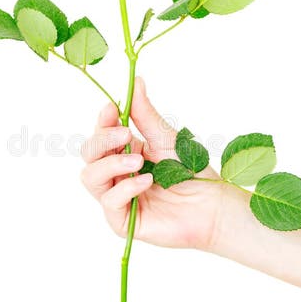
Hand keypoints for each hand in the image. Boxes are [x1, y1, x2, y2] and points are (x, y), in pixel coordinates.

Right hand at [80, 77, 240, 251]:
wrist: (212, 204)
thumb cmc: (192, 172)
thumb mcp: (165, 138)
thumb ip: (145, 114)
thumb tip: (136, 80)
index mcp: (124, 152)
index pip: (100, 135)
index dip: (101, 121)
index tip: (111, 108)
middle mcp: (116, 174)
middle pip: (88, 154)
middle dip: (102, 140)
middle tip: (126, 133)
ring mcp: (117, 198)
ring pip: (90, 177)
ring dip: (111, 164)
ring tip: (138, 160)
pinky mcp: (122, 221)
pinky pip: (109, 201)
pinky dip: (125, 188)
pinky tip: (146, 181)